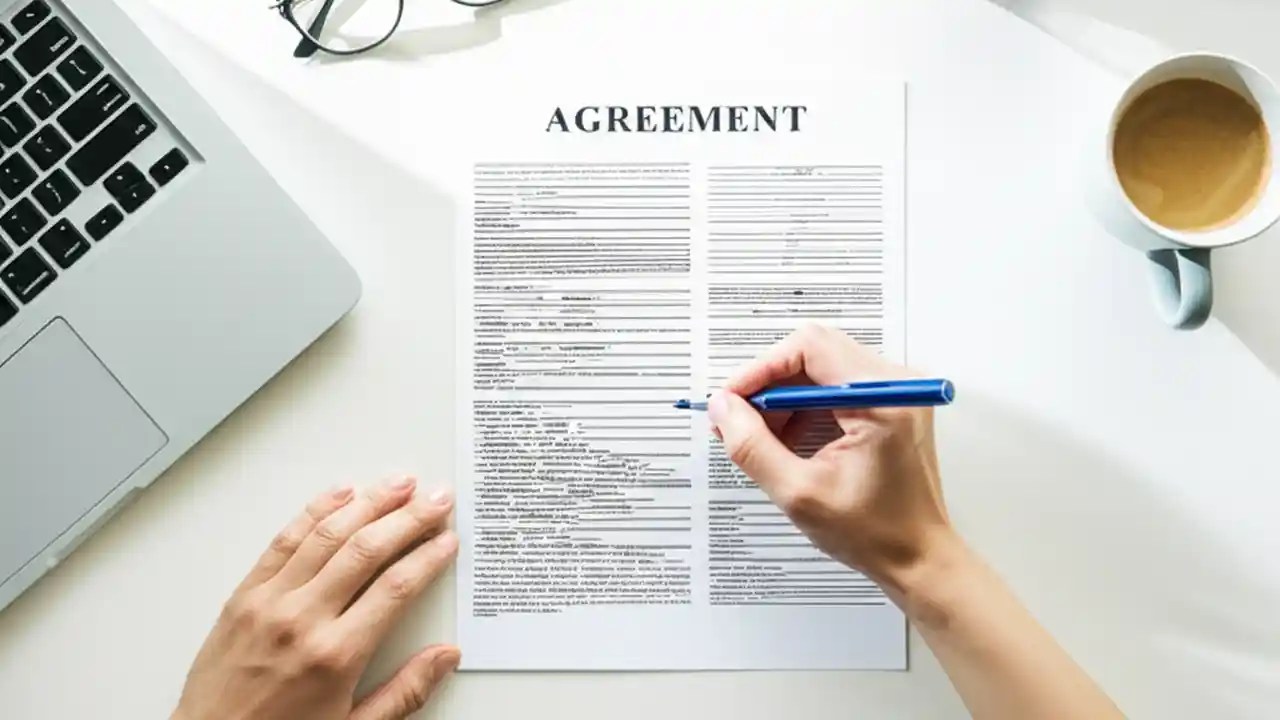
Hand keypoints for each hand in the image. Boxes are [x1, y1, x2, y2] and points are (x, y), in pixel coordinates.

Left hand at [173, 477, 459, 719]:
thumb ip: (405, 692)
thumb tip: (445, 656)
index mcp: (336, 655)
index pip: (395, 587)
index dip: (428, 557)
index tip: (448, 540)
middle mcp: (302, 619)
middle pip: (367, 550)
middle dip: (409, 517)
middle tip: (437, 499)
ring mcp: (269, 602)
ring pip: (328, 535)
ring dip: (368, 503)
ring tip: (399, 483)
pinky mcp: (243, 595)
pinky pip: (283, 541)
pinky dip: (314, 511)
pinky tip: (339, 494)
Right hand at [708, 323, 952, 597]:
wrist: (919, 558)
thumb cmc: (875, 534)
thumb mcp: (798, 493)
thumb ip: (753, 446)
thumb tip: (723, 408)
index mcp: (882, 399)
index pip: (810, 347)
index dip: (761, 369)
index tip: (732, 399)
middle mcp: (895, 385)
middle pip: (814, 353)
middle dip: (769, 384)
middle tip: (740, 420)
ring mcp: (895, 393)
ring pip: (821, 368)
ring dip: (785, 398)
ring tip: (764, 439)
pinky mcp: (889, 405)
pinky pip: (834, 387)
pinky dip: (804, 408)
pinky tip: (790, 441)